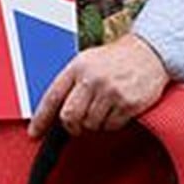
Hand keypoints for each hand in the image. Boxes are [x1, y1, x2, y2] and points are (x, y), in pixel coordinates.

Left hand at [29, 33, 167, 136]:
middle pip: (69, 116)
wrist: (149, 51)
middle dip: (72, 126)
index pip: (52, 97)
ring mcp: (110, 92)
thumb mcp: (87, 61)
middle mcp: (92, 79)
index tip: (34, 132)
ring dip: (94, 123)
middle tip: (78, 125)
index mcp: (77, 67)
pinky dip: (111, 124)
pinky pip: (111, 126)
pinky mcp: (128, 103)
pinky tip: (117, 110)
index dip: (41, 118)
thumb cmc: (116, 58)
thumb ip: (72, 81)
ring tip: (103, 108)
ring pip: (91, 124)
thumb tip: (55, 109)